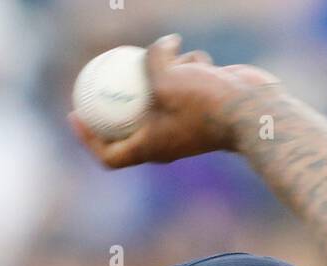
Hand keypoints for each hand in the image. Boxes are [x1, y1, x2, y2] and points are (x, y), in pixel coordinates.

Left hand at [68, 33, 280, 169]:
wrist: (251, 112)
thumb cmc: (206, 104)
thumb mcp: (166, 78)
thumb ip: (152, 60)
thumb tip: (155, 48)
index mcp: (151, 148)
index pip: (110, 156)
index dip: (88, 140)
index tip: (75, 115)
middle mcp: (165, 141)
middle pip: (129, 126)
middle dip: (117, 100)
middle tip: (100, 77)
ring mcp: (184, 124)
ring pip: (159, 95)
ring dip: (162, 71)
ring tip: (173, 57)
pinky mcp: (202, 108)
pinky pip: (184, 85)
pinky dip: (187, 68)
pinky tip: (196, 58)